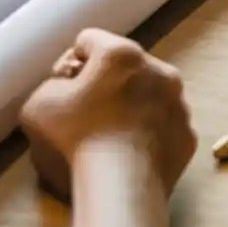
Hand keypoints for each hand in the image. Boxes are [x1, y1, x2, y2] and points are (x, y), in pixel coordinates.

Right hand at [20, 28, 196, 199]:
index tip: (64, 88)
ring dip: (131, 106)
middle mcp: (161, 70)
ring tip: (109, 136)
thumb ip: (54, 85)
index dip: (69, 62)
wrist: (121, 186)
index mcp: (123, 55)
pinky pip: (164, 125)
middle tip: (85, 112)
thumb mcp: (39, 104)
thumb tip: (70, 88)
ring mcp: (180, 103)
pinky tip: (130, 152)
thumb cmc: (75, 139)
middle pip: (126, 67)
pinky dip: (149, 133)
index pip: (89, 40)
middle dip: (105, 83)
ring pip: (150, 95)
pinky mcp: (188, 133)